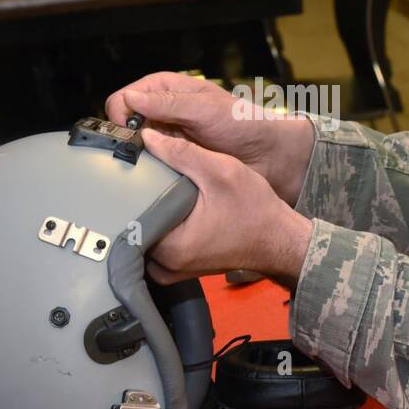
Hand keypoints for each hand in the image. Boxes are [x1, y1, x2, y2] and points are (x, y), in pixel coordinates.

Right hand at [105, 72, 314, 205]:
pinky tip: (160, 178)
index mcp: (165, 90)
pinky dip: (151, 173)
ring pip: (134, 149)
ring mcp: (167, 139)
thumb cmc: (245, 122)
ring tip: (151, 168)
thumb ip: (168, 104)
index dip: (121, 115)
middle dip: (126, 139)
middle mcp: (162, 113)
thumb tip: (130, 100)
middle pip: (124, 125)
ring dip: (138, 158)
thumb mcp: (205, 109)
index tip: (131, 133)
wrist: (270, 155)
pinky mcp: (174, 161)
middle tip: (140, 155)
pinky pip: (151, 168)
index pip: (123, 99)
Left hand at [139, 127, 312, 284]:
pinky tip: (168, 205)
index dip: (129, 189)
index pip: (130, 215)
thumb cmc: (256, 211)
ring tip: (156, 187)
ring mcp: (171, 270)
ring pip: (144, 235)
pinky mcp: (179, 268)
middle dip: (138, 199)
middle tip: (145, 175)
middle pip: (133, 226)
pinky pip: (157, 244)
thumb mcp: (221, 171)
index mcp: (171, 247)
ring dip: (149, 210)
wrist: (279, 239)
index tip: (135, 171)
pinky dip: (160, 224)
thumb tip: (148, 138)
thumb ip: (182, 153)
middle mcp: (166, 265)